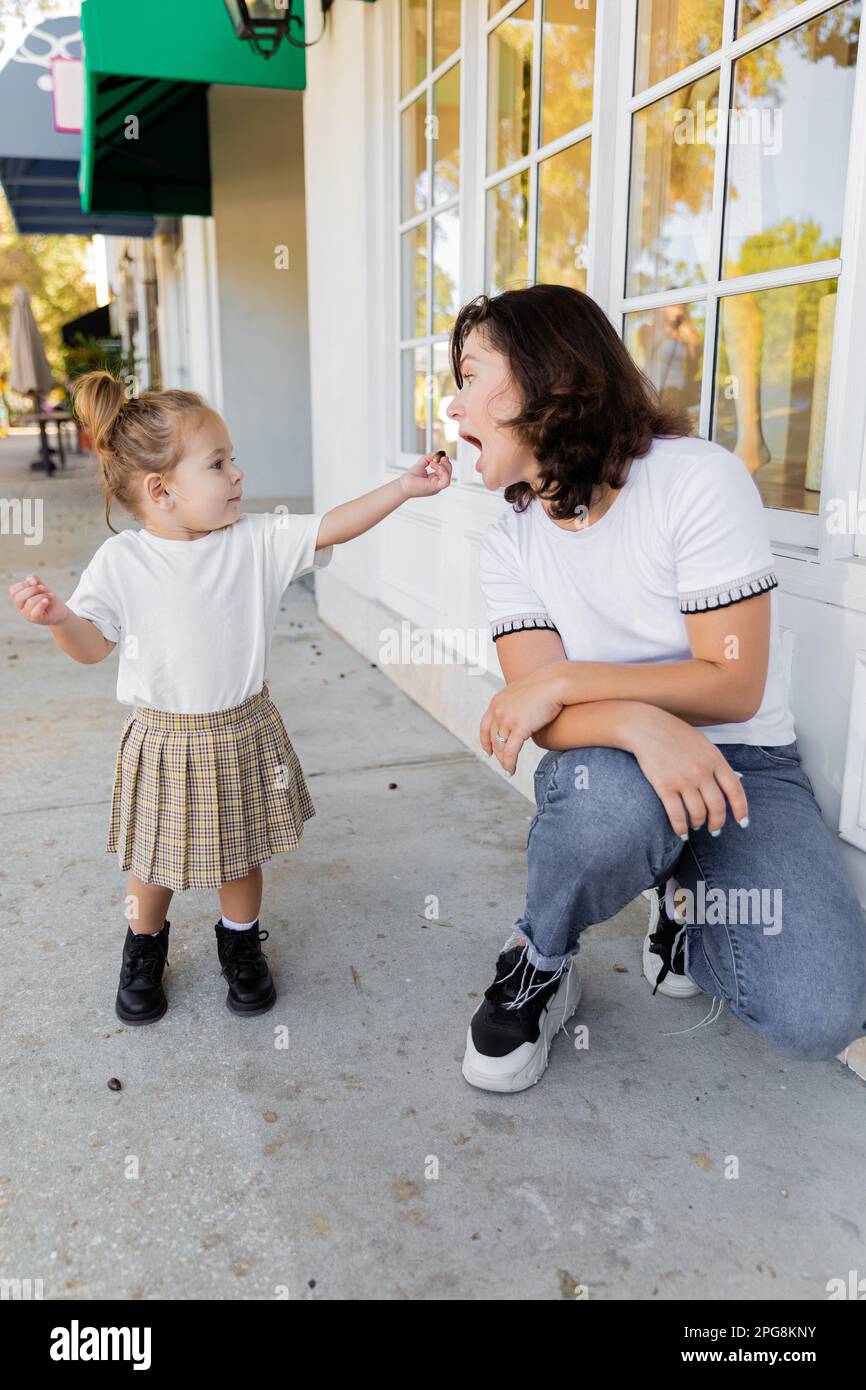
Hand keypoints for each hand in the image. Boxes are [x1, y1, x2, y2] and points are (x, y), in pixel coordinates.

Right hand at [9, 574, 69, 626]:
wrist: (60, 610)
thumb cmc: (48, 597)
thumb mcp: (41, 585)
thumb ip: (34, 579)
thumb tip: (32, 581)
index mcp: (19, 598)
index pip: (13, 590)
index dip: (24, 584)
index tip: (36, 582)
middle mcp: (21, 608)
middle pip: (19, 597)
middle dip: (33, 589)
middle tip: (44, 588)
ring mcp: (28, 615)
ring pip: (30, 602)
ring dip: (42, 595)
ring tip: (51, 595)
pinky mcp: (37, 619)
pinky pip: (35, 612)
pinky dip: (42, 604)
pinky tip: (47, 600)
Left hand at [399, 451, 452, 498]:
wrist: (402, 485)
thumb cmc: (410, 478)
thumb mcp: (421, 464)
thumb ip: (429, 458)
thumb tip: (437, 454)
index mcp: (435, 480)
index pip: (446, 472)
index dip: (445, 463)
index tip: (441, 456)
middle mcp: (437, 484)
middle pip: (449, 474)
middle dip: (447, 464)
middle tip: (442, 457)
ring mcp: (436, 487)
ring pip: (448, 477)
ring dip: (443, 467)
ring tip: (433, 462)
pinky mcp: (435, 488)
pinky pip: (445, 480)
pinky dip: (442, 471)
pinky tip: (433, 465)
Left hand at [480, 671, 564, 774]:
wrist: (556, 682)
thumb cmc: (547, 686)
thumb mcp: (524, 693)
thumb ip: (518, 704)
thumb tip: (522, 715)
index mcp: (497, 701)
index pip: (485, 725)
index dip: (485, 740)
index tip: (488, 751)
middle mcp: (498, 710)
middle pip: (493, 738)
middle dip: (497, 753)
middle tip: (502, 764)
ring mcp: (507, 718)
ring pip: (500, 747)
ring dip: (503, 761)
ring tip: (508, 770)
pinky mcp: (519, 727)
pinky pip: (510, 752)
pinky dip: (509, 763)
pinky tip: (511, 770)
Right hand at [620, 704, 748, 835]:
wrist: (646, 727)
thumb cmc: (675, 734)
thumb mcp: (704, 744)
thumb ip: (718, 763)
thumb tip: (736, 781)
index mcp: (715, 759)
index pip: (735, 790)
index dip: (741, 809)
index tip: (742, 822)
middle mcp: (702, 771)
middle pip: (717, 806)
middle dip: (717, 822)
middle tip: (714, 829)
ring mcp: (683, 780)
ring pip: (698, 813)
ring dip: (698, 823)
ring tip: (696, 825)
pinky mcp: (665, 786)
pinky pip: (676, 814)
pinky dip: (680, 827)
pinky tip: (681, 832)